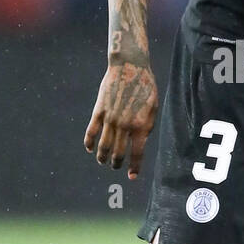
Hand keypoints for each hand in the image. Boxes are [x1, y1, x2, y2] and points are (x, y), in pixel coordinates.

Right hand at [84, 61, 158, 177]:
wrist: (130, 66)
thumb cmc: (146, 87)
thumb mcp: (153, 108)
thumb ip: (146, 127)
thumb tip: (139, 142)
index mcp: (141, 125)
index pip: (137, 154)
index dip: (134, 167)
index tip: (132, 176)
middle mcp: (125, 125)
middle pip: (118, 153)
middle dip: (117, 164)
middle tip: (116, 166)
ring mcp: (110, 119)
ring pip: (103, 146)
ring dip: (102, 157)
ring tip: (103, 161)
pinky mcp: (99, 111)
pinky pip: (91, 132)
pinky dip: (90, 143)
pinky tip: (90, 149)